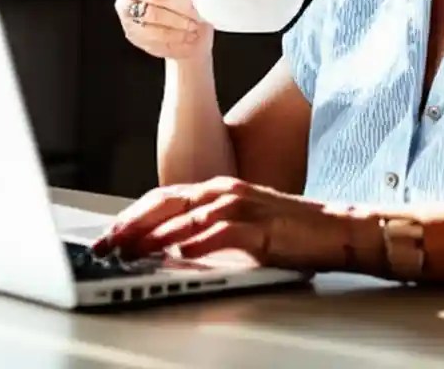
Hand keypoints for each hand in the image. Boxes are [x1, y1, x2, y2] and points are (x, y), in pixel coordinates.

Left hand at [90, 177, 348, 270]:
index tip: (108, 233)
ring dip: (156, 235)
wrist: (336, 227)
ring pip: (187, 216)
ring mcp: (242, 206)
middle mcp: (224, 191)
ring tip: (131, 251)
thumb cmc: (289, 229)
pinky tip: (179, 255)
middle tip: (107, 243)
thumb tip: (168, 249)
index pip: (163, 197)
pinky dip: (197, 243)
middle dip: (131, 223)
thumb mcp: (240, 223)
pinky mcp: (260, 226)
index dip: (132, 214)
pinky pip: (221, 233)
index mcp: (217, 189)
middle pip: (165, 203)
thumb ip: (206, 229)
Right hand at [115, 0, 214, 60]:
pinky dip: (175, 36)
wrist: (186, 30)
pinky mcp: (131, 32)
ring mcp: (126, 9)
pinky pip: (153, 35)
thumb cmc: (187, 0)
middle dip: (181, 2)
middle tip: (200, 11)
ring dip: (179, 20)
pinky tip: (189, 36)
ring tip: (196, 24)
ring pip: (152, 14)